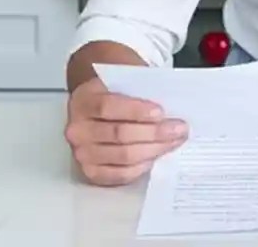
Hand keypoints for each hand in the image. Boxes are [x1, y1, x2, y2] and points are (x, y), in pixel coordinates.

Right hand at [64, 76, 188, 185]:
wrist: (94, 109)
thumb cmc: (115, 94)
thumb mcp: (123, 82)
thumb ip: (141, 91)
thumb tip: (171, 106)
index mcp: (83, 100)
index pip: (108, 107)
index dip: (136, 111)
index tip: (160, 112)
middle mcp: (78, 129)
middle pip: (119, 134)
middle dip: (154, 133)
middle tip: (179, 129)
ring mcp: (82, 153)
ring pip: (123, 155)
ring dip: (154, 149)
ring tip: (174, 141)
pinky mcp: (91, 172)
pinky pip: (120, 174)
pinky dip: (142, 166)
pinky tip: (156, 156)